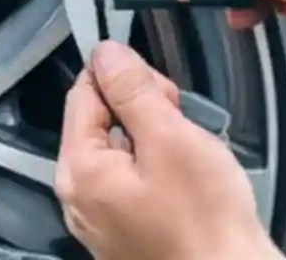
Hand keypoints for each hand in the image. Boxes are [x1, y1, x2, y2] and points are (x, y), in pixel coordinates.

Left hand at [54, 41, 280, 259]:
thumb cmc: (206, 222)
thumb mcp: (170, 138)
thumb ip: (133, 90)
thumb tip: (106, 53)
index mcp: (80, 171)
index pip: (83, 93)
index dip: (124, 77)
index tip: (161, 87)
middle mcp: (80, 198)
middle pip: (100, 121)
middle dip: (143, 109)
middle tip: (182, 123)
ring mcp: (103, 219)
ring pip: (122, 150)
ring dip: (156, 138)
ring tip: (191, 154)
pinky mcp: (127, 232)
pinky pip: (135, 181)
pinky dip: (160, 168)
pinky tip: (188, 179)